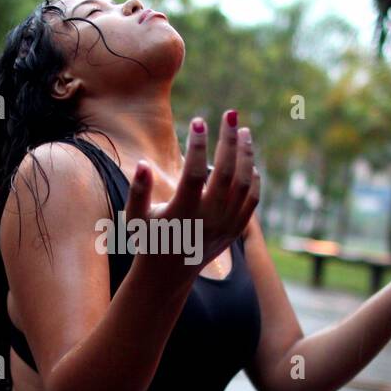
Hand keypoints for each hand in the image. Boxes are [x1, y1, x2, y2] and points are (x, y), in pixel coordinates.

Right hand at [123, 109, 260, 275]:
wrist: (168, 277)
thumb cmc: (149, 240)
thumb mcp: (136, 218)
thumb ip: (138, 191)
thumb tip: (142, 163)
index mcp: (182, 214)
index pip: (194, 173)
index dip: (197, 145)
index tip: (198, 120)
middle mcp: (208, 219)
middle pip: (226, 173)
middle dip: (229, 140)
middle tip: (230, 113)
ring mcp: (226, 225)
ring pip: (244, 184)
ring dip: (246, 154)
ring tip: (244, 131)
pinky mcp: (235, 229)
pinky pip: (252, 200)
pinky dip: (254, 178)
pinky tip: (250, 160)